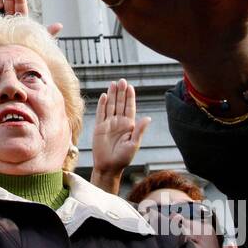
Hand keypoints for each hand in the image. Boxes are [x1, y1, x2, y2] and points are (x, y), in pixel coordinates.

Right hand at [90, 79, 150, 194]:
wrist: (108, 166)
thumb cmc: (123, 158)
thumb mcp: (133, 144)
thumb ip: (139, 131)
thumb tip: (148, 118)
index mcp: (129, 126)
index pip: (129, 108)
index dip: (130, 97)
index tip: (130, 87)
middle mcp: (119, 122)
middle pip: (120, 104)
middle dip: (121, 92)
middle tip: (121, 81)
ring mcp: (108, 124)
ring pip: (110, 106)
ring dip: (112, 95)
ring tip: (113, 84)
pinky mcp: (99, 127)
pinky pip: (100, 113)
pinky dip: (102, 104)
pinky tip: (104, 95)